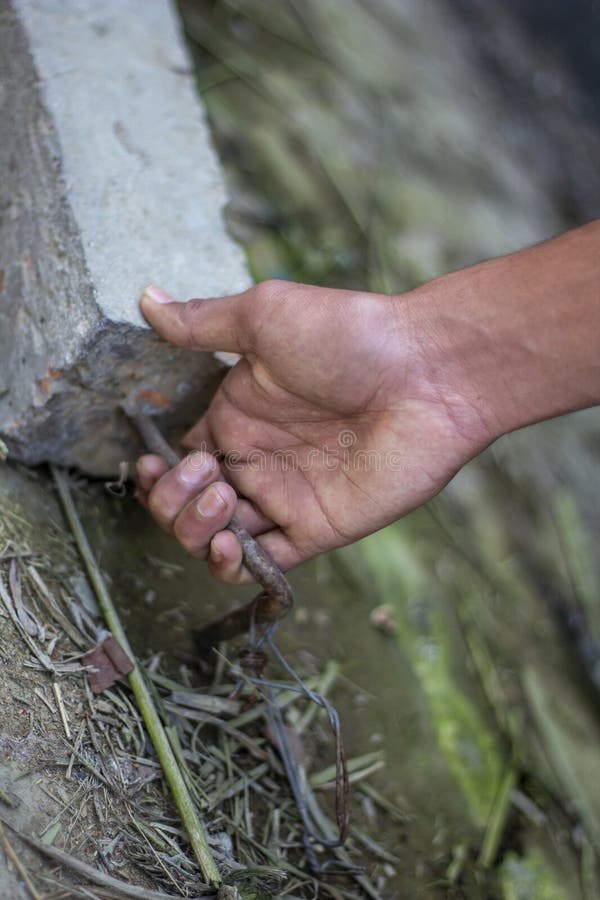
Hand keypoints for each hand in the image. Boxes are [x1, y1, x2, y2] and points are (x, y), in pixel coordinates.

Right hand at [136, 279, 487, 584]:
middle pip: (190, 505)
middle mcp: (258, 458)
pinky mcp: (317, 528)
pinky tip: (228, 543)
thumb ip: (203, 323)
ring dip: (195, 532)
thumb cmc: (349, 335)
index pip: (180, 459)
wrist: (427, 372)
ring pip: (217, 539)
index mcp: (239, 415)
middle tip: (205, 476)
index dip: (159, 472)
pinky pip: (263, 563)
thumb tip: (148, 298)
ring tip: (222, 499)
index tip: (153, 462)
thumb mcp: (264, 316)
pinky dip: (231, 566)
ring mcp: (286, 495)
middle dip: (172, 503)